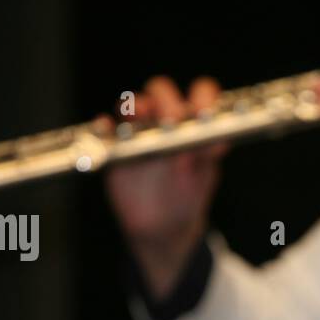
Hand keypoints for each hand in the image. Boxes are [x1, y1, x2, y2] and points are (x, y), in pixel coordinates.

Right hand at [103, 76, 230, 301]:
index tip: (203, 111)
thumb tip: (214, 143)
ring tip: (139, 115)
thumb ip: (206, 158)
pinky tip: (107, 127)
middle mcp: (165, 122)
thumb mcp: (203, 178)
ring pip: (133, 105)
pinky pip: (106, 130)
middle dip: (166, 101)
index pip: (200, 95)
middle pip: (162, 93)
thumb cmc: (187, 196)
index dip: (202, 97)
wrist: (163, 226)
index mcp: (193, 124)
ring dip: (135, 105)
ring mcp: (140, 132)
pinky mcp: (117, 147)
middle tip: (171, 119)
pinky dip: (105, 125)